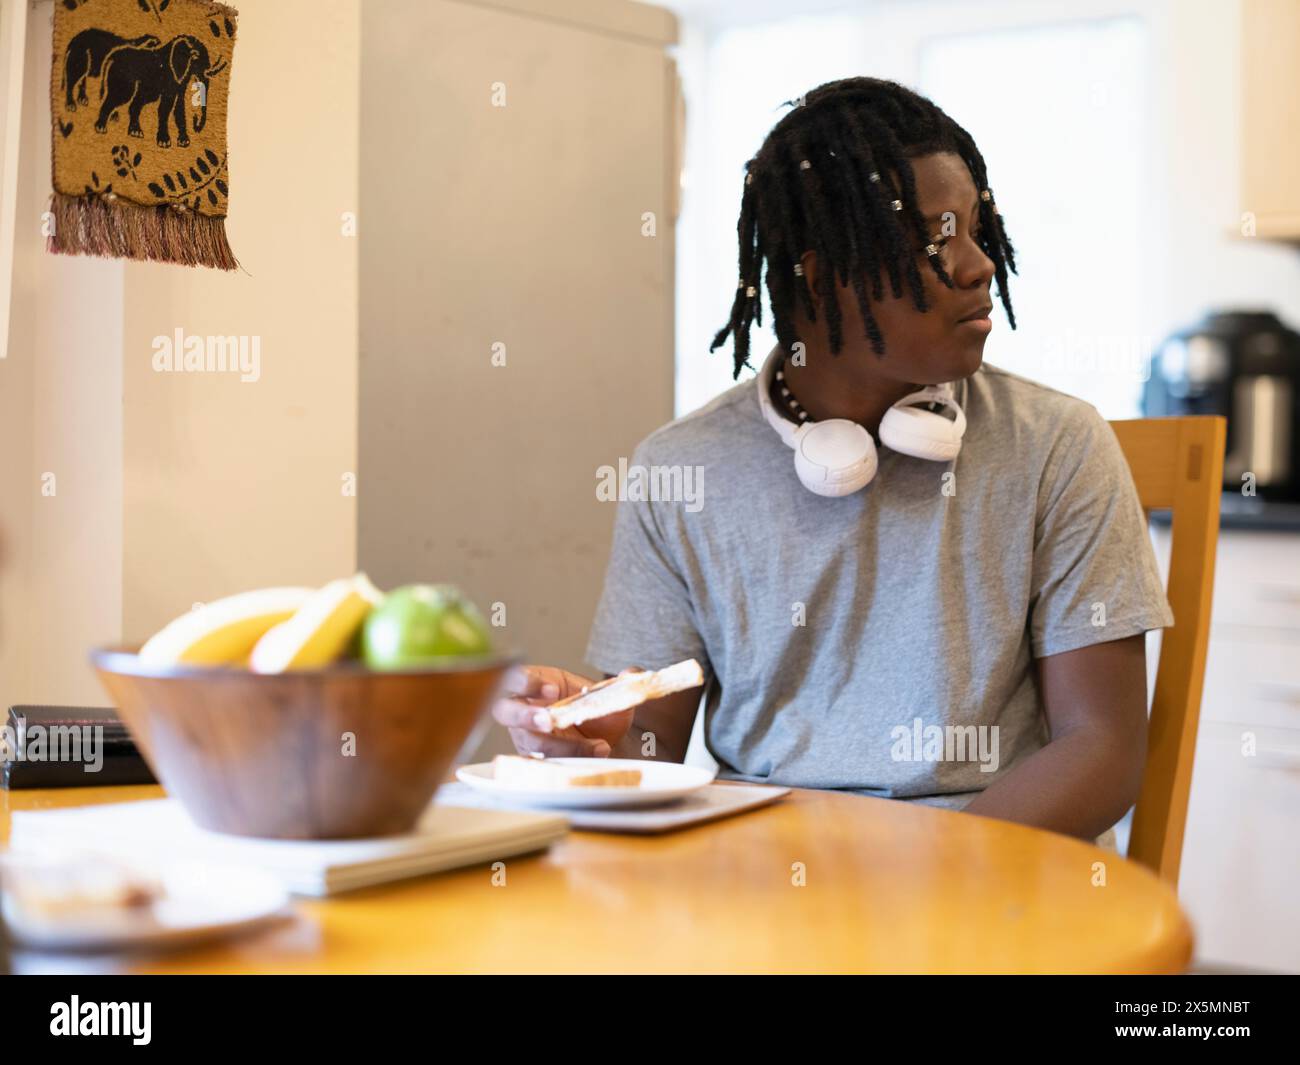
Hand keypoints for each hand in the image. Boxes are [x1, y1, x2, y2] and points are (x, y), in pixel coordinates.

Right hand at [493, 664, 637, 757]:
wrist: (608, 741)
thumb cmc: (598, 710)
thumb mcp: (612, 695)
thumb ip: (620, 684)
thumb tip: (630, 674)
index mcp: (538, 682)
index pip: (517, 677)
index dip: (528, 682)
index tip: (553, 691)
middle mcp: (525, 709)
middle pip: (505, 712)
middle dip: (524, 716)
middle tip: (548, 722)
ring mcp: (527, 737)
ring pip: (528, 744)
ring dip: (558, 747)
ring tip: (598, 747)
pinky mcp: (537, 761)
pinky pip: (542, 765)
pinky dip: (569, 762)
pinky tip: (593, 759)